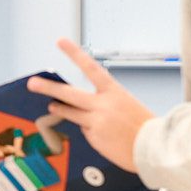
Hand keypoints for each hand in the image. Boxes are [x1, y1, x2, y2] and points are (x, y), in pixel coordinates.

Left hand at [26, 39, 155, 171]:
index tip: (60, 41)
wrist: (158, 148)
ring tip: (51, 106)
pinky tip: (105, 137)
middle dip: (48, 87)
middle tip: (32, 82)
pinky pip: (85, 132)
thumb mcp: (126, 105)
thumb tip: (79, 107)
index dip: (74, 53)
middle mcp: (103, 105)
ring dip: (59, 109)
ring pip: (70, 113)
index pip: (90, 68)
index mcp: (114, 92)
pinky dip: (91, 132)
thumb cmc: (144, 126)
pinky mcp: (94, 138)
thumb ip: (104, 103)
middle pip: (68, 93)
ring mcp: (96, 122)